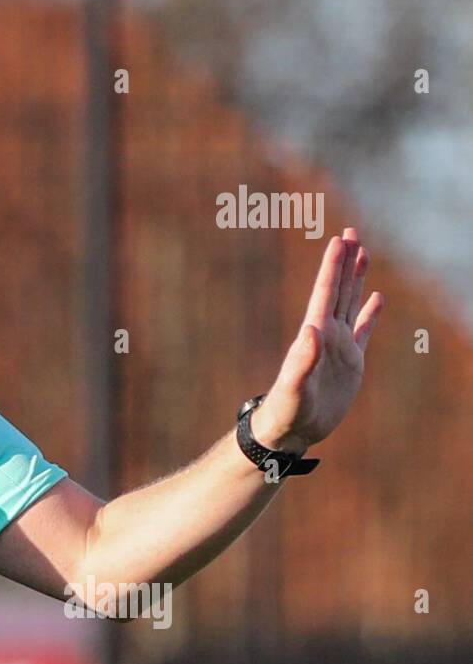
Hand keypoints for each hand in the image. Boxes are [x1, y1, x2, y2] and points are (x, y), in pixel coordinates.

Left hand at [251, 227, 383, 453]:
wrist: (290, 431)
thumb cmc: (286, 411)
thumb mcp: (294, 387)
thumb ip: (302, 360)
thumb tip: (312, 330)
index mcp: (314, 335)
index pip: (325, 293)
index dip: (332, 267)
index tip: (339, 241)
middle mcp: (326, 335)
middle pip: (338, 290)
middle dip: (345, 262)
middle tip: (351, 233)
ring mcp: (339, 347)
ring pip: (350, 304)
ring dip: (356, 279)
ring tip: (363, 253)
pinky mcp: (351, 362)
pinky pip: (364, 331)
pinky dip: (371, 314)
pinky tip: (377, 298)